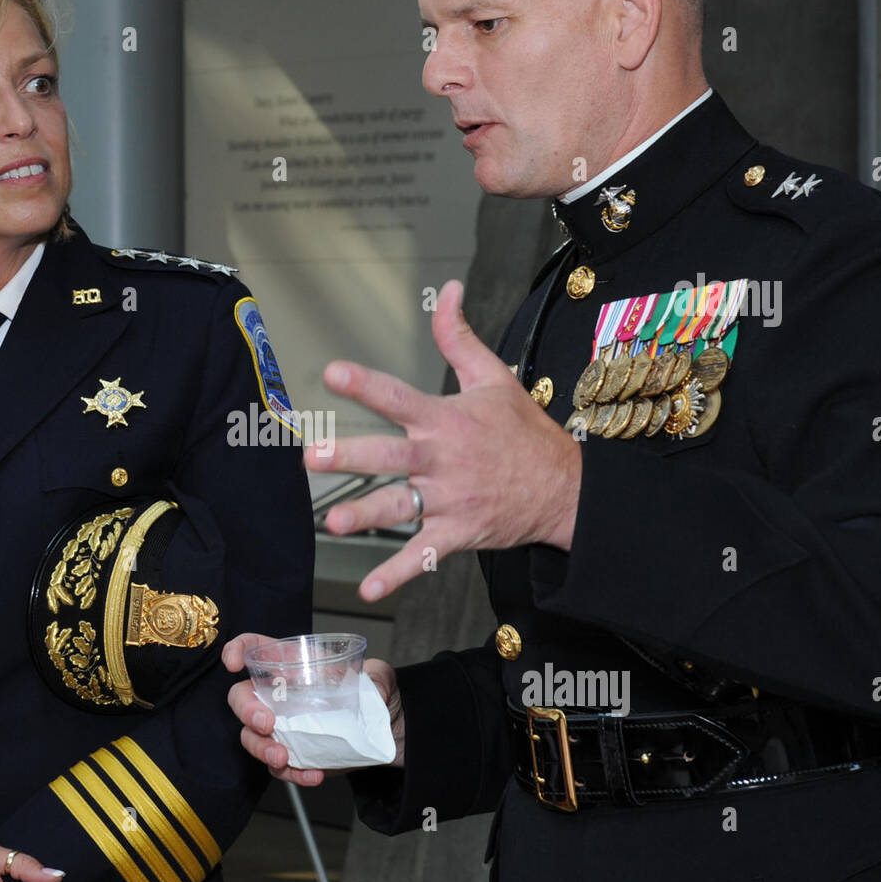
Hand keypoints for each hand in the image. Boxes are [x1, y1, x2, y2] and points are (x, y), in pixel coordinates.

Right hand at [222, 633, 403, 784]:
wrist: (388, 730)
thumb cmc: (374, 693)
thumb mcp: (380, 676)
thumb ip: (377, 677)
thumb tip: (375, 691)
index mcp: (294, 664)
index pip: (256, 649)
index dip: (238, 650)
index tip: (233, 663)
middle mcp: (280, 694)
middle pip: (242, 696)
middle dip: (245, 710)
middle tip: (266, 723)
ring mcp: (283, 726)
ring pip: (251, 736)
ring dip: (261, 747)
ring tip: (283, 757)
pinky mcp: (293, 753)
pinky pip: (278, 767)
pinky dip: (292, 774)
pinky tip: (313, 775)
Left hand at [306, 279, 581, 600]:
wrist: (566, 489)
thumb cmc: (524, 431)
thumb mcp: (494, 378)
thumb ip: (458, 337)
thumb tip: (448, 291)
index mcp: (447, 420)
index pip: (400, 397)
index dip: (367, 384)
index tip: (333, 373)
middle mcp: (443, 460)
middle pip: (391, 457)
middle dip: (352, 457)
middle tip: (314, 457)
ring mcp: (450, 500)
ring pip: (401, 507)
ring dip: (367, 515)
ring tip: (334, 521)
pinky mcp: (457, 534)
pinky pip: (423, 556)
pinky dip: (397, 574)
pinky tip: (370, 589)